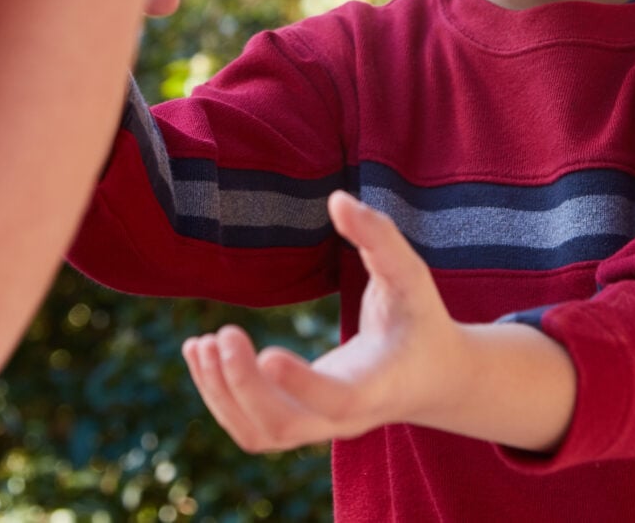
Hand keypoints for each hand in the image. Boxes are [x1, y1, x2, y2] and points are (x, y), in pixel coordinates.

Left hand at [183, 191, 460, 450]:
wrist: (433, 376)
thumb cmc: (419, 318)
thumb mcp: (409, 274)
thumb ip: (378, 236)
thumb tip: (338, 200)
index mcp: (378, 383)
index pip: (339, 400)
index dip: (301, 384)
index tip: (267, 353)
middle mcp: (346, 417)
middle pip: (285, 425)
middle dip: (244, 385)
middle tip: (223, 332)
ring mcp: (319, 426)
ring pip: (260, 434)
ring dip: (222, 395)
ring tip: (201, 344)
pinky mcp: (299, 423)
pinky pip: (250, 428)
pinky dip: (219, 399)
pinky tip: (201, 355)